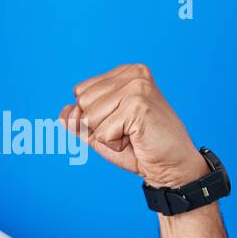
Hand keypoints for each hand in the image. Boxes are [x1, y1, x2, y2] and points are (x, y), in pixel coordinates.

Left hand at [60, 63, 207, 188]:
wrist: (171, 165)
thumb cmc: (136, 147)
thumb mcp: (98, 130)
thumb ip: (76, 119)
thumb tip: (66, 111)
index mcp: (125, 73)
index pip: (80, 91)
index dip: (91, 115)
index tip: (119, 121)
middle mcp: (133, 74)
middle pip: (82, 102)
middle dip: (96, 124)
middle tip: (126, 130)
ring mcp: (137, 87)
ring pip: (88, 117)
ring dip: (105, 135)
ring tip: (131, 134)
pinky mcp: (138, 106)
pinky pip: (101, 132)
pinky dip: (113, 144)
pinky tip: (136, 140)